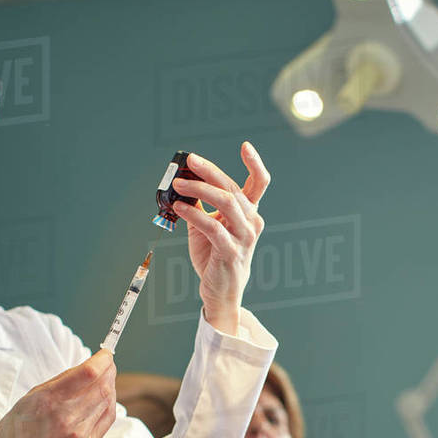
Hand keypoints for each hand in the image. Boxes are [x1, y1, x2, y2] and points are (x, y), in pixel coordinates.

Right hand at [0, 349, 116, 437]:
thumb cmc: (17, 427)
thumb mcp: (31, 396)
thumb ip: (62, 381)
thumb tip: (89, 366)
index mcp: (48, 400)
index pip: (88, 373)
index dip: (102, 360)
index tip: (106, 353)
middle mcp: (65, 418)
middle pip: (101, 387)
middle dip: (108, 371)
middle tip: (108, 365)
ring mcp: (77, 435)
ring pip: (107, 403)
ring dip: (110, 387)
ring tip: (106, 380)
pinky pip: (106, 421)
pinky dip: (109, 405)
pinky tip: (105, 398)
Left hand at [172, 142, 270, 335]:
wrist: (220, 291)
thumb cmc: (214, 256)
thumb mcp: (206, 225)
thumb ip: (199, 204)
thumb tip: (183, 181)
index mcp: (249, 214)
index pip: (259, 184)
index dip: (254, 163)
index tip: (245, 146)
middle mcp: (251, 223)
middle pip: (233, 188)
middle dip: (210, 171)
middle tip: (190, 162)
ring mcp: (244, 238)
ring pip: (226, 202)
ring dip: (199, 189)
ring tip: (178, 184)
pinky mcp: (230, 252)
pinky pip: (212, 226)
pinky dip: (194, 213)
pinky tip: (179, 208)